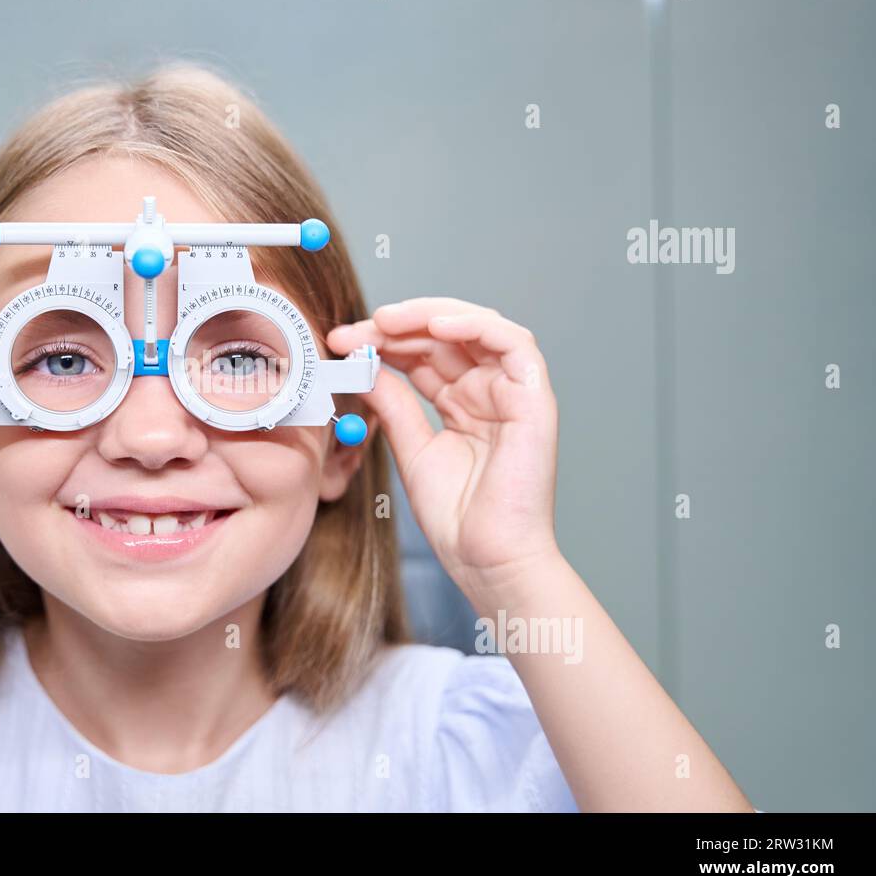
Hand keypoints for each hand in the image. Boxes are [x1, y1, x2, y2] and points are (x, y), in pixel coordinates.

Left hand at [327, 297, 561, 600]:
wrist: (487, 559)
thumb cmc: (456, 518)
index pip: (422, 354)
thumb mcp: (411, 448)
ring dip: (430, 316)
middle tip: (353, 331)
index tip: (341, 343)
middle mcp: (489, 392)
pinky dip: (475, 325)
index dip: (382, 342)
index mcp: (462, 404)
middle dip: (396, 326)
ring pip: (478, 327)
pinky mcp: (535, 398)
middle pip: (445, 336)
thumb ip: (393, 404)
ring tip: (386, 321)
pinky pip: (513, 343)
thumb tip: (361, 365)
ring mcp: (514, 392)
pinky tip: (435, 327)